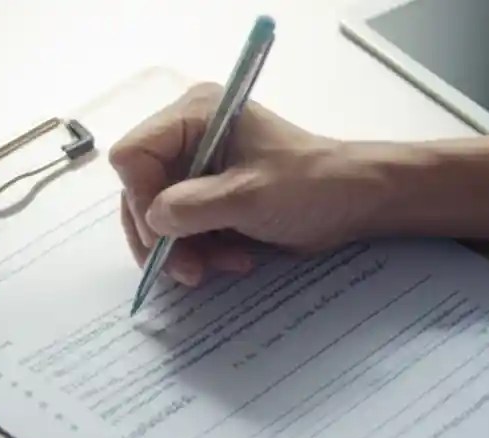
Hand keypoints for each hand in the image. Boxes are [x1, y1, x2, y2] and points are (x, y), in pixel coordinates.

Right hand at [108, 82, 402, 286]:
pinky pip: (182, 228)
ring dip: (183, 250)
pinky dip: (200, 251)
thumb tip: (152, 221)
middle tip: (187, 271)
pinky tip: (233, 259)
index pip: (134, 155)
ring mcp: (197, 166)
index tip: (165, 236)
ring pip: (158, 216)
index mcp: (195, 114)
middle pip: (140, 190)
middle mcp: (188, 135)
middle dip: (161, 236)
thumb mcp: (250, 197)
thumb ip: (194, 207)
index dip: (141, 199)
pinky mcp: (208, 194)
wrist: (354, 201)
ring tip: (219, 267)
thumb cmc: (311, 186)